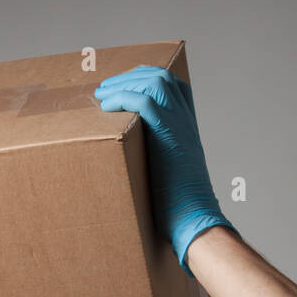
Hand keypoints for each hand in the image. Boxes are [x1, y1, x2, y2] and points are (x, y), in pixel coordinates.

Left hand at [94, 65, 237, 271]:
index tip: (127, 83)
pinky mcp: (168, 136)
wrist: (194, 219)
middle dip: (131, 76)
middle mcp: (186, 121)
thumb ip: (158, 160)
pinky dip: (123, 98)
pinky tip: (107, 106)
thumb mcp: (171, 176)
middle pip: (162, 77)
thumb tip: (136, 167)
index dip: (148, 78)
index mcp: (188, 127)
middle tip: (107, 86)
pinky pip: (144, 102)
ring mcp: (179, 125)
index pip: (174, 86)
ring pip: (154, 82)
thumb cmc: (181, 209)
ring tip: (102, 93)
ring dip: (123, 83)